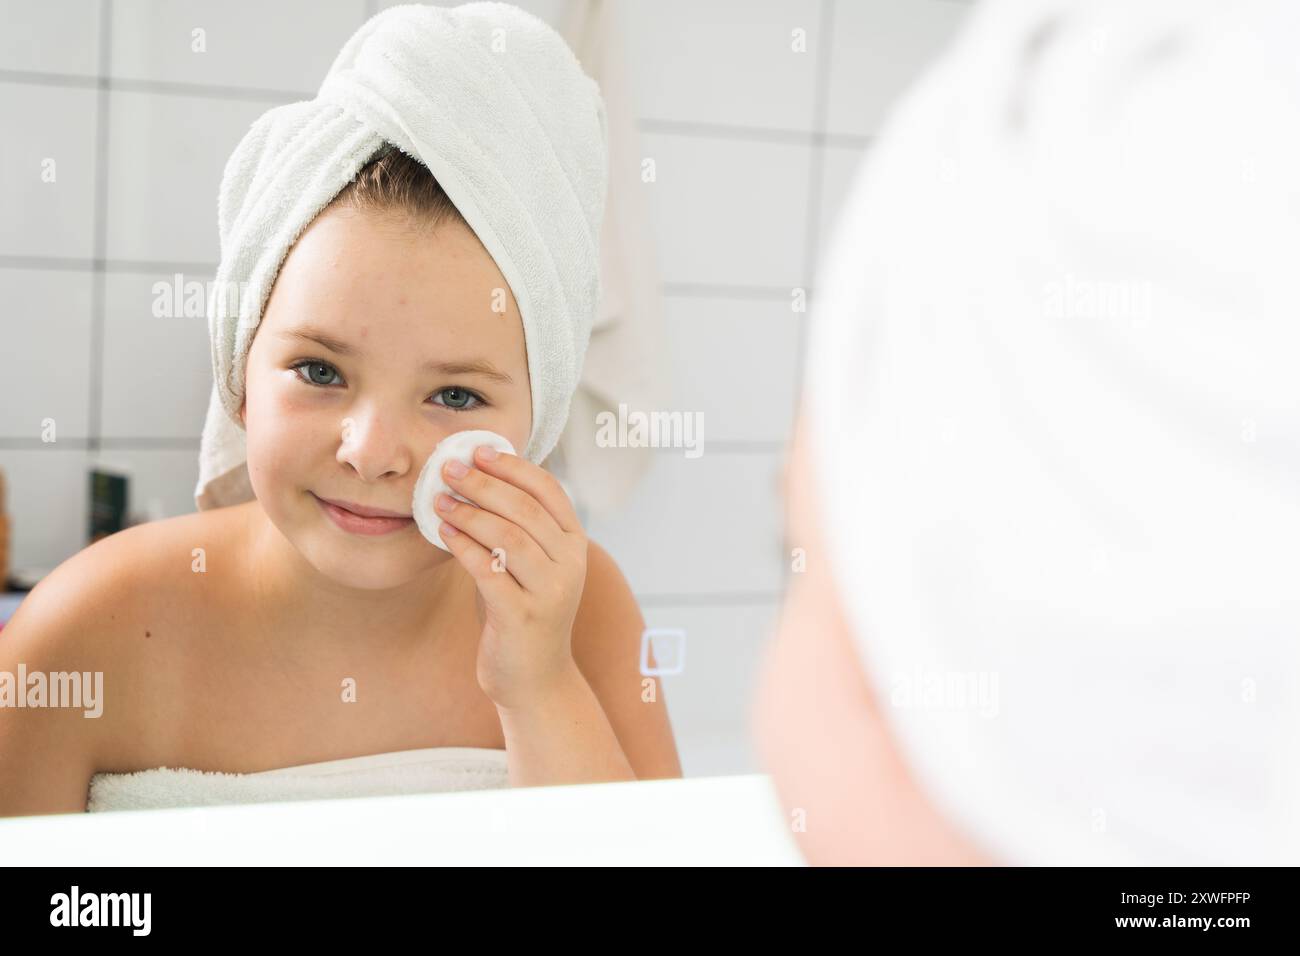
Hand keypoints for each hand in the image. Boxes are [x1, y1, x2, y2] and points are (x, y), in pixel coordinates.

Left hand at [432, 445, 587, 709]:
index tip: (477, 450)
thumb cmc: (524, 610)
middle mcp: (570, 564)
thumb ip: (517, 525)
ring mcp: (550, 591)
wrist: (535, 678)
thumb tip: (476, 476)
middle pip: (524, 509)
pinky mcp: (523, 616)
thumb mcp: (531, 564)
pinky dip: (463, 547)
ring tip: (438, 501)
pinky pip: (488, 571)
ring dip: (469, 513)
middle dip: (482, 484)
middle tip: (448, 469)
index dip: (513, 466)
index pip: (548, 489)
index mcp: (574, 543)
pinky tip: (443, 533)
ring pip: (508, 536)